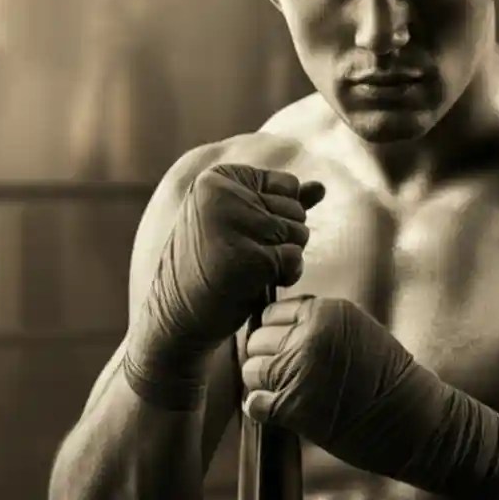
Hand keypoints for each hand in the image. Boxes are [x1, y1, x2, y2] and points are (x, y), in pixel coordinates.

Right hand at [125, 164, 324, 408]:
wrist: (176, 320)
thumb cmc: (212, 270)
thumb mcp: (242, 227)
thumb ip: (280, 203)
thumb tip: (321, 187)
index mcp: (215, 179)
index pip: (288, 185)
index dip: (278, 217)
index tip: (242, 236)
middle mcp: (220, 193)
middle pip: (296, 209)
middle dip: (283, 239)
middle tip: (244, 259)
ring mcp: (231, 224)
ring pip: (299, 232)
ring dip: (285, 258)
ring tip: (249, 271)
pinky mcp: (246, 257)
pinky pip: (295, 258)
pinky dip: (285, 275)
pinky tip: (256, 284)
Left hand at [241, 296, 498, 496]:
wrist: (411, 418)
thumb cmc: (385, 373)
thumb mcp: (355, 327)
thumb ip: (316, 320)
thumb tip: (273, 322)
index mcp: (326, 310)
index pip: (271, 312)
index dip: (273, 330)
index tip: (283, 345)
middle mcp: (310, 336)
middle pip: (257, 338)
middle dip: (264, 355)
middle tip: (280, 371)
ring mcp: (300, 371)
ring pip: (251, 369)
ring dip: (260, 381)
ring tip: (281, 389)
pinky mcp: (294, 407)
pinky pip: (254, 402)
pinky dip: (260, 407)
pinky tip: (277, 408)